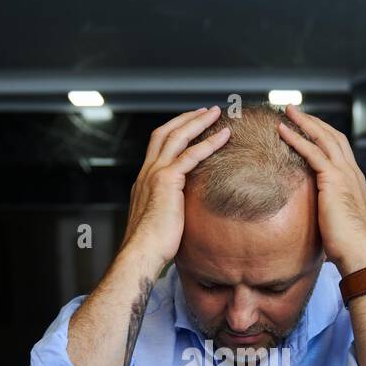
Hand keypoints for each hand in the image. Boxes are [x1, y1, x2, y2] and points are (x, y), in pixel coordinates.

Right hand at [119, 106, 230, 271]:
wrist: (141, 254)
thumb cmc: (152, 246)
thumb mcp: (159, 222)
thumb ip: (169, 211)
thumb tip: (182, 217)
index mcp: (144, 181)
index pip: (157, 147)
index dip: (174, 133)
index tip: (190, 126)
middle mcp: (147, 173)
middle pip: (165, 133)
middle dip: (185, 119)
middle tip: (205, 111)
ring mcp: (155, 174)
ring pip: (177, 137)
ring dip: (198, 122)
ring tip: (216, 113)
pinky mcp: (167, 181)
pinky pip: (191, 155)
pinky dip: (209, 142)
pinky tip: (224, 136)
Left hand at [276, 103, 365, 275]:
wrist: (360, 255)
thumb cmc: (349, 249)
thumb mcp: (338, 227)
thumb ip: (329, 217)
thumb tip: (319, 228)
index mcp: (356, 184)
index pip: (341, 152)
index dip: (325, 138)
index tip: (310, 130)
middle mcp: (353, 174)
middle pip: (334, 137)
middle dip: (315, 122)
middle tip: (297, 111)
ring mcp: (346, 175)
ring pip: (324, 138)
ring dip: (305, 122)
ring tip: (288, 111)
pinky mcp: (334, 180)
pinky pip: (313, 152)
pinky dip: (297, 138)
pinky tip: (282, 130)